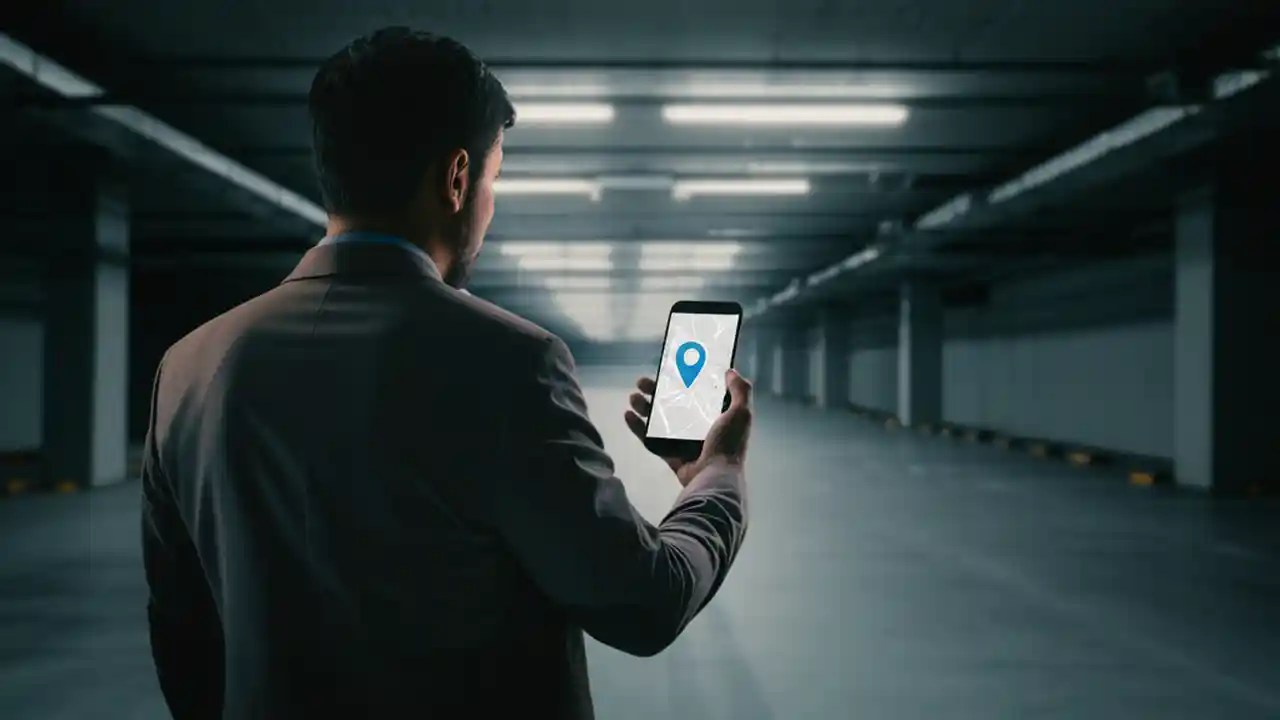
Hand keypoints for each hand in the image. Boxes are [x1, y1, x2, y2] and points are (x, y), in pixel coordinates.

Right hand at [624, 369, 753, 486]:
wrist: (715, 477)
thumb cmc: (729, 444)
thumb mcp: (741, 413)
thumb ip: (741, 391)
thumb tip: (731, 371)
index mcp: (715, 416)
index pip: (697, 394)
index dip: (683, 381)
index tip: (670, 369)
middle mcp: (699, 427)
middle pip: (673, 404)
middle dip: (656, 392)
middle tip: (642, 382)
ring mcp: (683, 442)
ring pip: (659, 420)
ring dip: (644, 407)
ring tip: (633, 397)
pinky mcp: (670, 455)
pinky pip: (651, 439)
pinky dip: (638, 428)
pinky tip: (628, 415)